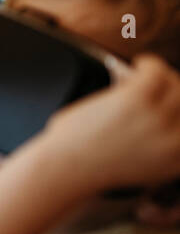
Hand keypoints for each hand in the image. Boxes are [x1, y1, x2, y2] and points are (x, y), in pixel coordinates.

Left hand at [37, 54, 179, 193]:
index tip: (173, 103)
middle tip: (158, 84)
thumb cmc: (89, 167)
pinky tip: (137, 64)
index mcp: (178, 159)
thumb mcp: (142, 167)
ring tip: (144, 74)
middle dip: (173, 89)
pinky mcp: (137, 100)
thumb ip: (160, 147)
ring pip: (174, 83)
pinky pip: (155, 70)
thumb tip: (164, 115)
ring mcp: (158, 119)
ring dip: (160, 75)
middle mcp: (176, 141)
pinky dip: (148, 63)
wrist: (65, 169)